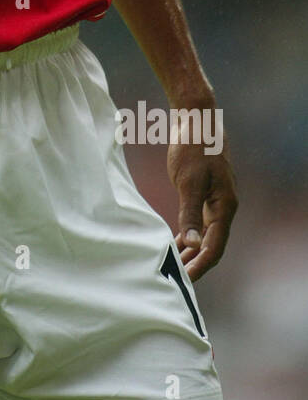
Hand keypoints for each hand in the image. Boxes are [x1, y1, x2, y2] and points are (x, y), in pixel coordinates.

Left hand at [167, 103, 237, 280]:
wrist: (196, 118)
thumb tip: (193, 244)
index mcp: (225, 206)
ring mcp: (217, 200)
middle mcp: (225, 206)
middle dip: (196, 263)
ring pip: (206, 234)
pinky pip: (201, 222)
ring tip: (174, 266)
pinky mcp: (206, 193)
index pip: (215, 247)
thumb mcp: (188, 182)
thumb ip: (190, 214)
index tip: (184, 281)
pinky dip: (190, 234)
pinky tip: (177, 242)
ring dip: (192, 250)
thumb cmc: (192, 147)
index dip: (200, 266)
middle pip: (213, 245)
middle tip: (176, 280)